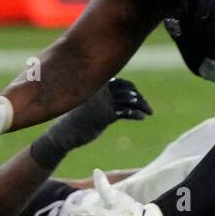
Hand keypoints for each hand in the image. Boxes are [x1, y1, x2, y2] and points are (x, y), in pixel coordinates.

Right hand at [32, 79, 151, 166]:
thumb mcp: (88, 106)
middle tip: (148, 107)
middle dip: (140, 98)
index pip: (122, 83)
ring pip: (129, 101)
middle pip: (128, 90)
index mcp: (97, 87)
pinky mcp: (105, 115)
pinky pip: (125, 113)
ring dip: (142, 105)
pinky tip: (142, 118)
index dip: (133, 89)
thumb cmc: (76, 120)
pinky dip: (135, 114)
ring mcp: (104, 103)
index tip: (138, 99)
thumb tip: (117, 102)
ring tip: (149, 112)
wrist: (65, 132)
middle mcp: (101, 92)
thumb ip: (102, 101)